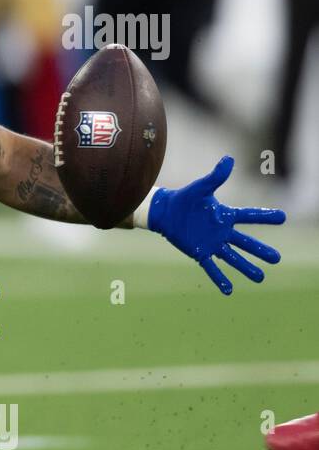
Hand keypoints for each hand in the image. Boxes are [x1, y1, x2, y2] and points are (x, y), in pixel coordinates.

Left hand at [148, 156, 285, 294]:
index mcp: (225, 216)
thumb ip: (215, 176)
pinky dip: (219, 278)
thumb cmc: (184, 198)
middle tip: (277, 259)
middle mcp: (222, 232)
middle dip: (260, 251)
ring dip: (246, 267)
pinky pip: (212, 267)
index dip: (265, 216)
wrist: (165, 212)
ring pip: (233, 258)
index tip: (283, 217)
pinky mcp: (199, 252)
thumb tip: (229, 159)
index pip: (249, 216)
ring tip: (261, 278)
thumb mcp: (201, 187)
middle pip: (246, 243)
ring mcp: (212, 244)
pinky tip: (229, 290)